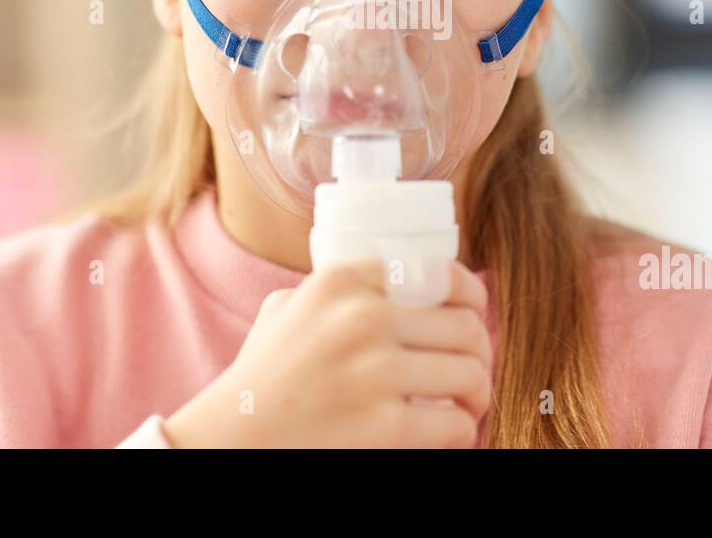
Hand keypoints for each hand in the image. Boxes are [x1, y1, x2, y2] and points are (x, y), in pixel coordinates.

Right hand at [163, 257, 491, 446]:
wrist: (230, 437)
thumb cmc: (261, 376)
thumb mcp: (288, 308)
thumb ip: (338, 288)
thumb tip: (400, 280)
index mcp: (343, 281)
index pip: (440, 273)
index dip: (471, 296)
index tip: (474, 314)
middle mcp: (362, 317)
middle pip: (466, 325)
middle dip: (481, 352)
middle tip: (473, 370)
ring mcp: (375, 371)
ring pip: (470, 372)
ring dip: (477, 392)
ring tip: (467, 404)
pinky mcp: (385, 427)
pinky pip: (456, 423)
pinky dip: (463, 431)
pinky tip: (449, 431)